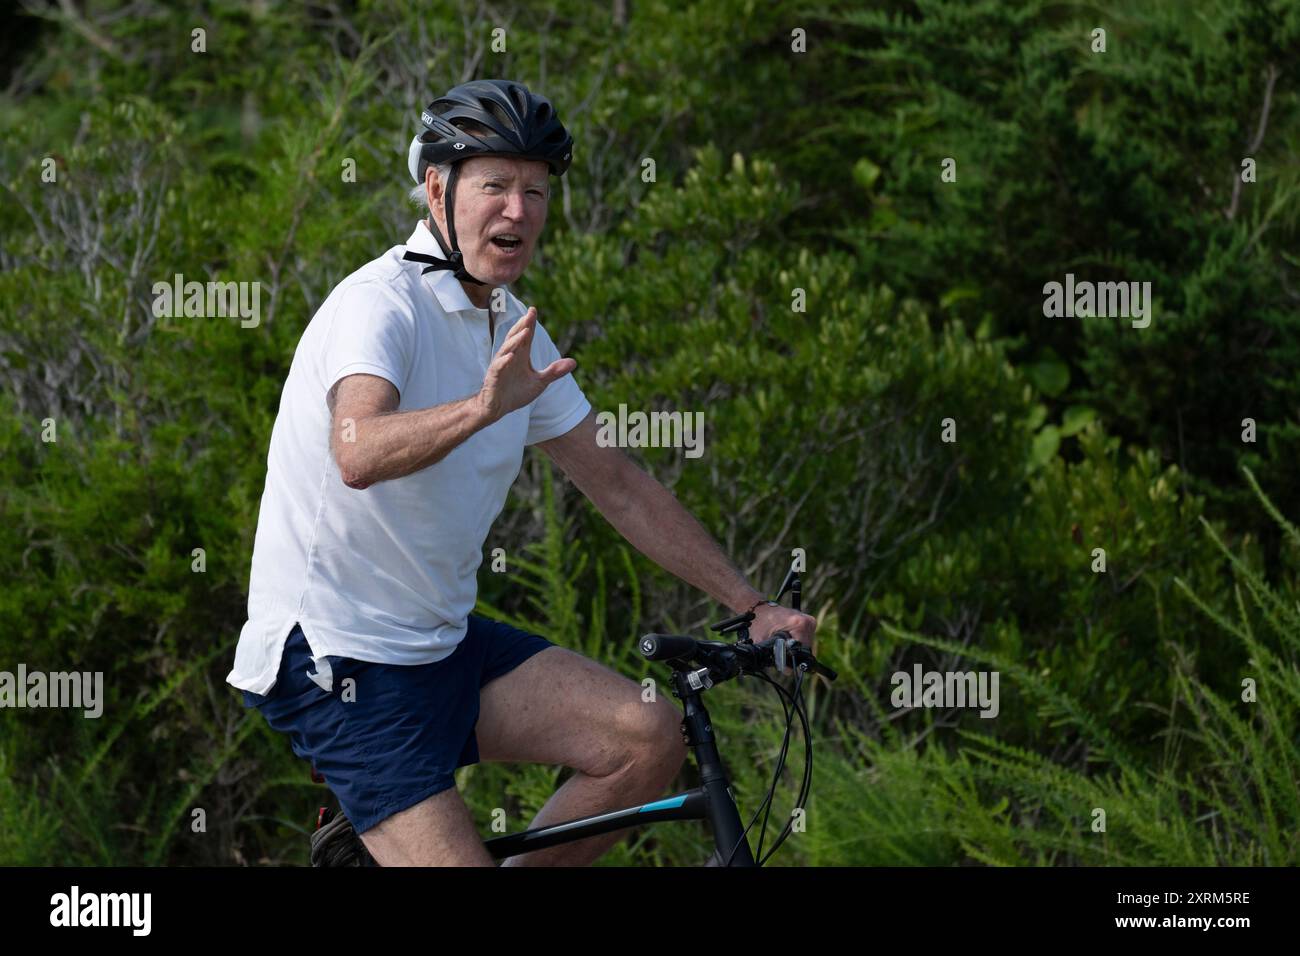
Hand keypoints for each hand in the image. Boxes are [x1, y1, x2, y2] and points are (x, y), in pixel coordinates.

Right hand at [477, 307, 576, 422]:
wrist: (498, 407)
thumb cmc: (516, 392)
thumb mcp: (540, 382)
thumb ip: (554, 371)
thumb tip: (574, 362)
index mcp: (521, 355)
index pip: (526, 337)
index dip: (530, 324)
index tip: (533, 310)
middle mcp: (510, 357)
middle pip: (516, 338)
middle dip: (523, 326)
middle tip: (530, 314)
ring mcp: (501, 366)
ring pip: (507, 349)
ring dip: (516, 341)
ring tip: (525, 331)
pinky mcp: (494, 377)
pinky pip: (498, 367)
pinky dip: (504, 361)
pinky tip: (511, 356)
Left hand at [750, 603, 816, 656]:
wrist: (758, 609)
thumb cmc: (759, 623)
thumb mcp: (763, 642)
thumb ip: (776, 658)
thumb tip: (788, 671)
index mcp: (800, 625)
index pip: (803, 652)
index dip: (792, 660)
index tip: (781, 658)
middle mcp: (808, 622)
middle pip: (806, 649)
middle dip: (793, 654)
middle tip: (779, 649)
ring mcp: (809, 621)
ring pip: (806, 645)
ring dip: (794, 648)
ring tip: (781, 642)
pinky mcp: (808, 622)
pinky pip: (805, 639)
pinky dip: (795, 642)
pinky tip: (785, 638)